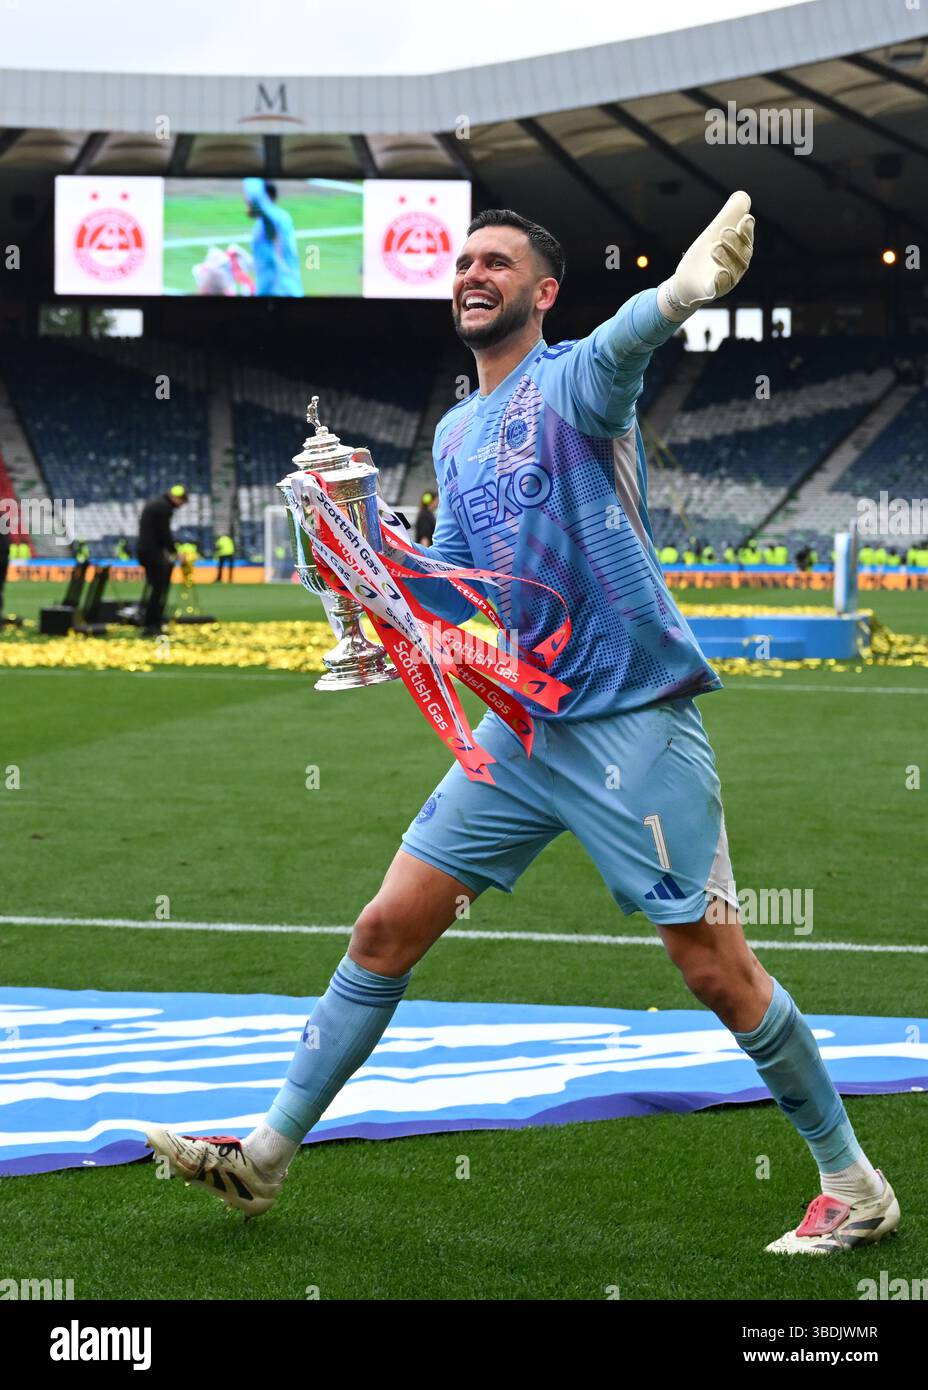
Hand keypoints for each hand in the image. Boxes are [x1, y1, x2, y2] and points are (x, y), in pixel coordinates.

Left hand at [657, 191, 754, 321]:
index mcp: (740, 250)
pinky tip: (719, 274)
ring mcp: (727, 280)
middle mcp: (737, 266)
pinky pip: (720, 288)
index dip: (747, 230)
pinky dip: (721, 281)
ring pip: (732, 270)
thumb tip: (743, 196)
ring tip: (714, 247)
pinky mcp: (713, 291)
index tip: (745, 219)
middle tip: (723, 231)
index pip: (747, 239)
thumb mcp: (715, 231)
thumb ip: (729, 214)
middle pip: (741, 255)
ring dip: (725, 258)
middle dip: (734, 242)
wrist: (686, 280)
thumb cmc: (705, 255)